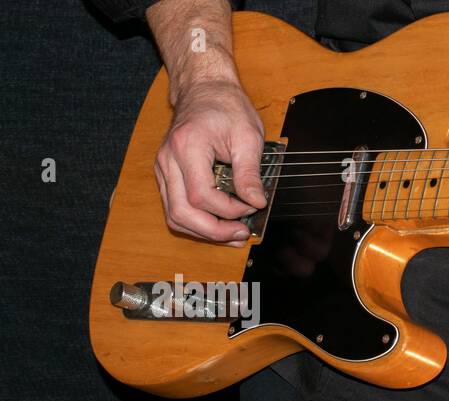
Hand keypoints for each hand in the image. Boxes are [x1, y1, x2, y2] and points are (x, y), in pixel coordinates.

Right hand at [155, 78, 265, 243]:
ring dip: (204, 232)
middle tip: (242, 234)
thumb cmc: (227, 107)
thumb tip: (257, 202)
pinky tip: (220, 225)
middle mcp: (168, 160)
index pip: (202, 196)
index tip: (252, 207)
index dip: (229, 210)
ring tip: (233, 234)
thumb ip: (250, 173)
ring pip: (175, 215)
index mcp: (187, 147)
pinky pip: (176, 208)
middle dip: (214, 231)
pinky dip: (197, 222)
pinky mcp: (166, 174)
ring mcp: (163, 168)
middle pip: (181, 212)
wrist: (205, 90)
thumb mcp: (248, 136)